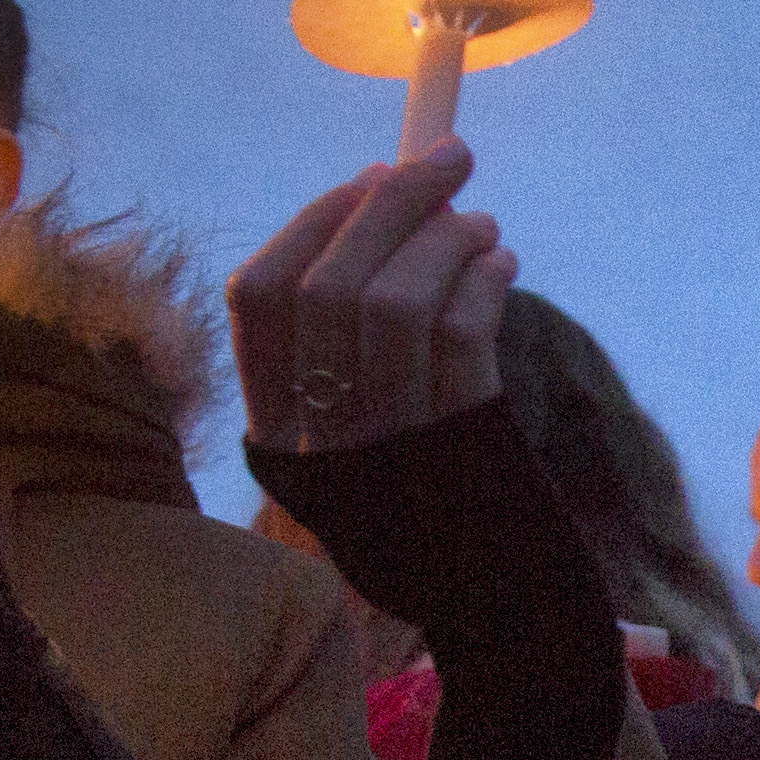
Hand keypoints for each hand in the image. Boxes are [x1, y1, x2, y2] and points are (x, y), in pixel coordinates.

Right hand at [229, 142, 513, 456]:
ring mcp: (387, 452)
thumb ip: (350, 335)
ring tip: (484, 227)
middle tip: (451, 158)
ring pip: (397, 305)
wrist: (495, 600)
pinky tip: (502, 267)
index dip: (314, 223)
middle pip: (329, 287)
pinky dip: (484, 281)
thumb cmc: (426, 487)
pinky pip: (462, 338)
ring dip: (447, 239)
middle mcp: (318, 444)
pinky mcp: (459, 453)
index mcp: (274, 432)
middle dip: (393, 203)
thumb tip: (392, 190)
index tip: (370, 177)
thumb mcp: (356, 428)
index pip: (257, 298)